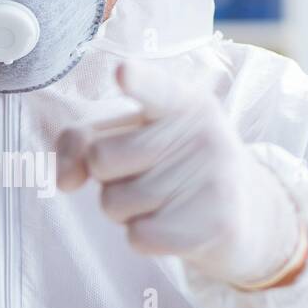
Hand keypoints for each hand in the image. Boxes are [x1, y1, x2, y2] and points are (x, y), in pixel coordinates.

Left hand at [56, 60, 304, 287]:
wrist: (241, 213)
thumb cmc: (172, 166)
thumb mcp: (132, 137)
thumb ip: (82, 141)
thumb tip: (65, 179)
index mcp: (181, 101)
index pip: (154, 89)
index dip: (138, 80)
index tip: (124, 71)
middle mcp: (202, 132)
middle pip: (101, 158)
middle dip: (107, 177)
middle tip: (145, 175)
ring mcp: (214, 178)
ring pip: (114, 204)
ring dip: (125, 211)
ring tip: (163, 200)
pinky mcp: (216, 223)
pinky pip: (138, 236)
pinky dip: (144, 236)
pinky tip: (174, 224)